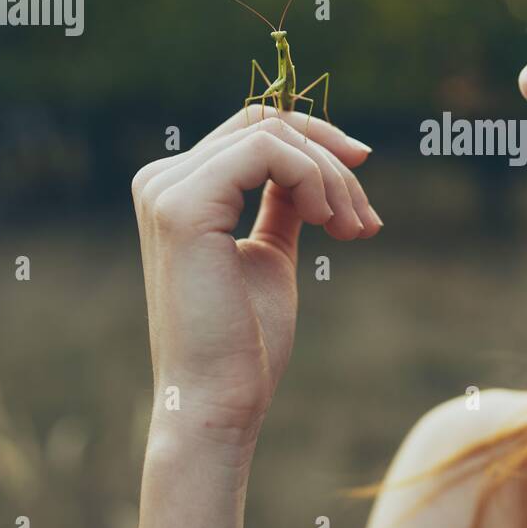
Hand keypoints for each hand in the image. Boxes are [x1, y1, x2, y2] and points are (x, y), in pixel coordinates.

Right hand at [131, 108, 381, 456]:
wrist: (219, 402)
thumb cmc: (245, 343)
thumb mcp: (270, 254)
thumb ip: (280, 204)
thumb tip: (313, 163)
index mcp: (177, 190)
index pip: (253, 130)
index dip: (315, 142)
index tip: (362, 176)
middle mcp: (162, 181)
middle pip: (267, 125)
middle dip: (331, 162)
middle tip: (365, 220)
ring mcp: (166, 190)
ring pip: (273, 136)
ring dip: (330, 178)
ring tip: (352, 230)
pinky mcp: (183, 206)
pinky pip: (266, 152)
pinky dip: (312, 178)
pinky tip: (327, 222)